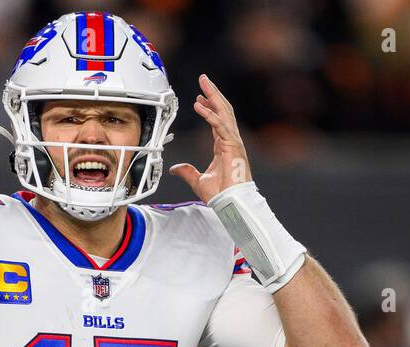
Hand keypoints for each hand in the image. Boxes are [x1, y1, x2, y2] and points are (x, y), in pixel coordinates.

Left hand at [169, 74, 251, 202]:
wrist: (231, 203)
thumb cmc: (220, 195)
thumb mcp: (198, 180)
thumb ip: (187, 172)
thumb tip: (175, 168)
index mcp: (223, 146)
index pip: (216, 121)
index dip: (208, 108)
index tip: (199, 99)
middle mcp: (230, 141)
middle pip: (222, 111)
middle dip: (213, 94)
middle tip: (204, 80)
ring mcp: (233, 141)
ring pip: (224, 112)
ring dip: (214, 95)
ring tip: (205, 82)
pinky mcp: (233, 145)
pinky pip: (219, 125)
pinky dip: (210, 114)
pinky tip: (199, 105)